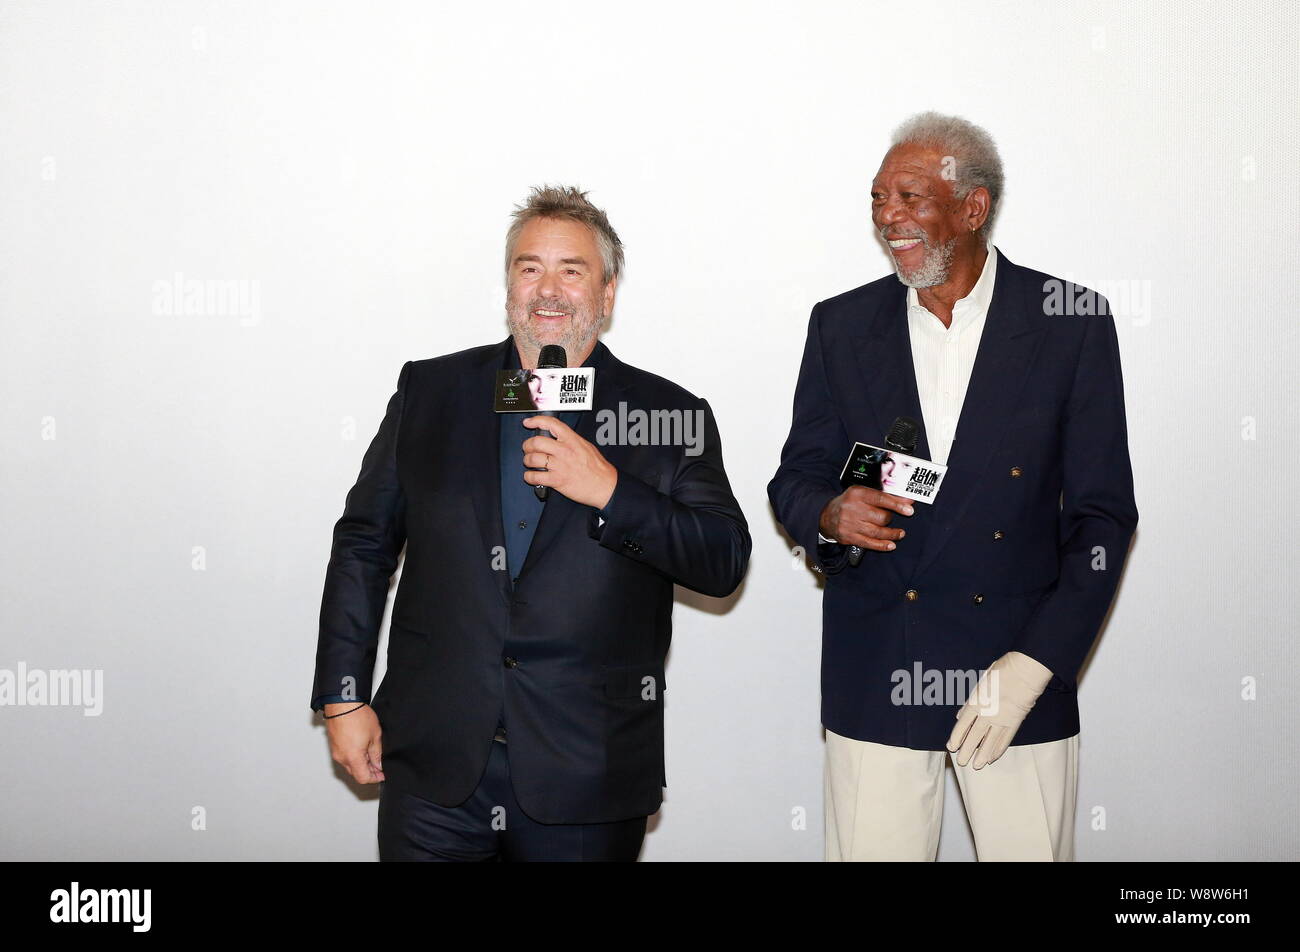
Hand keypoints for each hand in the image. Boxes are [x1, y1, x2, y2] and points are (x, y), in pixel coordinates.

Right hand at [324, 703, 384, 782]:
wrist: (342, 704)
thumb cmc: (357, 716)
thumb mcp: (375, 735)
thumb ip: (377, 753)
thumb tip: (378, 765)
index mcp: (353, 758)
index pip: (363, 778)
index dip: (374, 778)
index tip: (382, 775)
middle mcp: (342, 757)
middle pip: (356, 773)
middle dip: (368, 772)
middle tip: (379, 765)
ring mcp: (336, 751)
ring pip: (350, 765)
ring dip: (361, 764)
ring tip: (372, 755)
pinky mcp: (334, 745)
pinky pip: (344, 757)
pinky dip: (354, 757)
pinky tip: (362, 748)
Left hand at [521, 415, 617, 508]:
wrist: (605, 486)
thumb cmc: (598, 468)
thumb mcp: (586, 446)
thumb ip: (570, 440)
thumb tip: (555, 437)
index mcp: (572, 440)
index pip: (551, 424)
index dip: (536, 421)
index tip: (528, 423)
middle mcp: (564, 451)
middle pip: (536, 442)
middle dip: (527, 445)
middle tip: (528, 449)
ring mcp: (560, 466)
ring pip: (532, 459)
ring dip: (527, 461)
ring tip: (530, 463)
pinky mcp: (557, 480)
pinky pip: (534, 477)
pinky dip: (529, 477)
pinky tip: (532, 476)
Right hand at [819, 486, 912, 551]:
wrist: (827, 516)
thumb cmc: (850, 503)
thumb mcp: (864, 493)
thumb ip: (884, 497)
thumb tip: (907, 502)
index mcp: (857, 493)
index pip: (881, 499)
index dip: (897, 505)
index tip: (910, 510)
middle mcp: (852, 508)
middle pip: (881, 517)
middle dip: (890, 519)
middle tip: (891, 518)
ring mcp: (850, 524)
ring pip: (877, 531)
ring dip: (892, 534)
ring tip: (900, 533)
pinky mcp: (849, 537)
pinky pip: (869, 543)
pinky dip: (882, 545)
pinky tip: (891, 545)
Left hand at [946, 651, 1052, 768]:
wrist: (1025, 672)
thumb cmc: (1002, 671)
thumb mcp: (981, 682)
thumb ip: (970, 701)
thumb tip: (961, 715)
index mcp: (977, 702)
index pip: (963, 724)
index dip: (957, 737)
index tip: (951, 746)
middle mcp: (988, 714)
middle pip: (975, 736)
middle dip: (967, 750)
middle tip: (961, 761)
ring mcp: (1002, 720)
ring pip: (989, 742)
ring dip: (982, 755)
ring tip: (976, 765)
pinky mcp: (1015, 723)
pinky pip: (1005, 740)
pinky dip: (998, 750)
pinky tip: (993, 757)